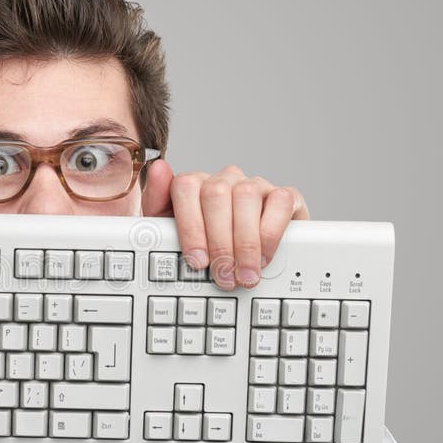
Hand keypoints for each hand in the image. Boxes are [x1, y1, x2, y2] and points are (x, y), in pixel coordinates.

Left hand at [141, 160, 309, 289]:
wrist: (249, 257)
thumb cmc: (207, 245)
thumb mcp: (173, 233)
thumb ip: (158, 203)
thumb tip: (158, 168)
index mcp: (196, 185)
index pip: (186, 187)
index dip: (190, 226)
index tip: (197, 261)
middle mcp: (225, 180)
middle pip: (216, 194)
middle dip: (218, 241)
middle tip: (222, 274)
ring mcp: (255, 185)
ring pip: (246, 195)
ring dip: (245, 241)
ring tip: (244, 272)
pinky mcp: (284, 195)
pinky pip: (279, 202)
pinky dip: (270, 233)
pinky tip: (264, 256)